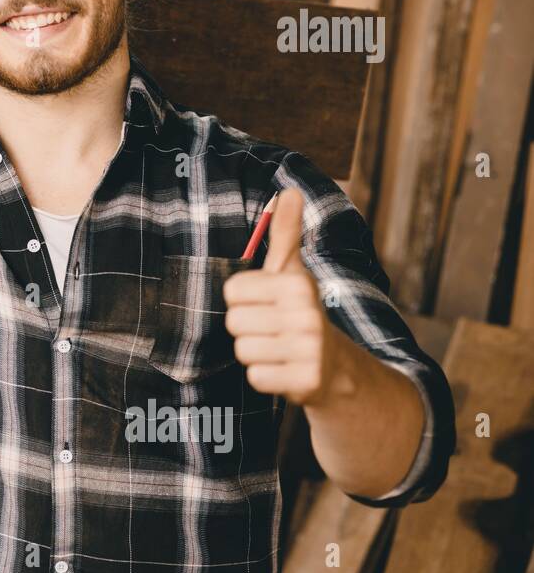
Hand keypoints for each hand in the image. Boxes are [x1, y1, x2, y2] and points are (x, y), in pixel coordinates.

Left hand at [223, 188, 349, 405]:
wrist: (339, 368)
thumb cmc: (302, 312)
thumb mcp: (294, 272)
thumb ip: (287, 233)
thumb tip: (290, 190)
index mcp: (297, 284)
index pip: (232, 292)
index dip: (244, 301)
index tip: (267, 304)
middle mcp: (307, 315)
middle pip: (234, 322)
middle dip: (248, 329)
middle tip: (274, 330)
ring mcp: (310, 350)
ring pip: (243, 351)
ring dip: (256, 354)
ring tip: (280, 349)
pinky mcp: (307, 382)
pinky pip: (255, 378)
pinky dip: (265, 377)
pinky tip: (285, 370)